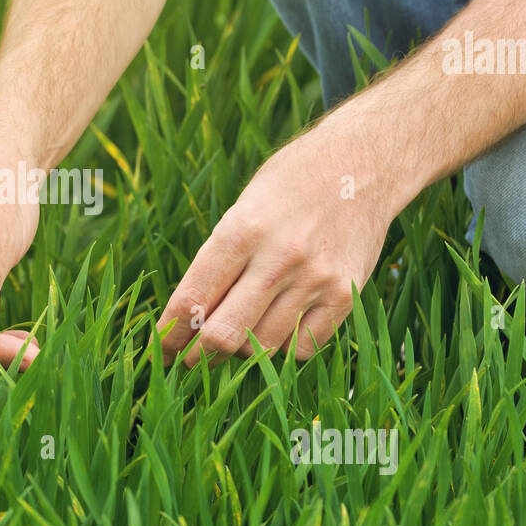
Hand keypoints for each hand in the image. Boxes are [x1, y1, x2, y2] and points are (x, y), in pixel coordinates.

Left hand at [157, 125, 398, 363]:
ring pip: (262, 346)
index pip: (193, 298)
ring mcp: (316, 279)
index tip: (162, 347)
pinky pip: (302, 347)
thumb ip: (220, 260)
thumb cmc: (290, 183)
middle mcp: (279, 257)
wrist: (364, 164)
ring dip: (241, 352)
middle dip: (199, 356)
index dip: (171, 332)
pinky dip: (281, 349)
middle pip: (224, 332)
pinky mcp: (345, 295)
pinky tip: (274, 333)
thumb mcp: (243, 206)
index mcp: (242, 229)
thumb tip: (191, 319)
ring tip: (234, 342)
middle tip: (191, 362)